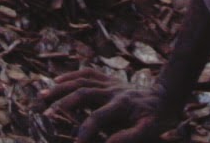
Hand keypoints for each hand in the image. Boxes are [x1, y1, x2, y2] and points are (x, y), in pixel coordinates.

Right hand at [43, 70, 174, 142]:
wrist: (167, 96)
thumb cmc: (158, 118)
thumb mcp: (149, 130)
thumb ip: (128, 138)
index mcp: (122, 105)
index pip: (97, 118)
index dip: (84, 132)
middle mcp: (113, 90)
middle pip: (82, 92)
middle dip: (63, 104)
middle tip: (45, 116)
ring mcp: (110, 83)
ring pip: (81, 80)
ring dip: (61, 88)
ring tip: (42, 97)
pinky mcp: (109, 80)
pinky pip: (87, 73)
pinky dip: (71, 76)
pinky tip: (57, 81)